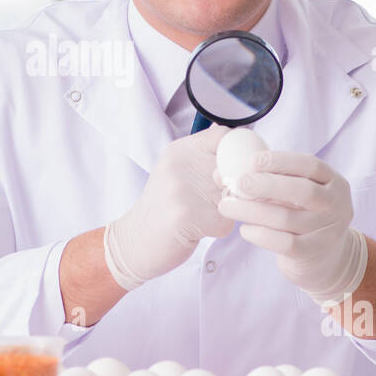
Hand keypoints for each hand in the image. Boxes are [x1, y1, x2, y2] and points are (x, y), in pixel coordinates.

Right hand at [104, 124, 234, 290]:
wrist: (135, 241)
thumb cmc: (162, 207)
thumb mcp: (176, 171)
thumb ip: (202, 154)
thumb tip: (230, 134)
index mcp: (179, 151)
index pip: (224, 136)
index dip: (240, 153)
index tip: (236, 169)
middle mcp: (180, 166)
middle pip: (235, 167)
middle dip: (238, 186)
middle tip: (222, 198)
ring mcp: (182, 191)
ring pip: (234, 196)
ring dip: (229, 209)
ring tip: (207, 214)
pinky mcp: (187, 217)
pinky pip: (227, 221)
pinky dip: (220, 229)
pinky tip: (201, 230)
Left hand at [215, 150, 367, 306]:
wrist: (326, 259)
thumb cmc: (305, 216)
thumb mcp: (303, 194)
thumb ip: (278, 180)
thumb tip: (231, 172)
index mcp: (335, 183)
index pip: (310, 165)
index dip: (280, 161)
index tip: (253, 161)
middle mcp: (336, 205)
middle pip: (302, 191)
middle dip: (266, 185)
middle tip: (239, 183)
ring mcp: (328, 231)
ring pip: (286, 218)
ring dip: (252, 211)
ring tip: (227, 206)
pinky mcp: (313, 253)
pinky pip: (283, 243)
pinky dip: (260, 234)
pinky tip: (245, 229)